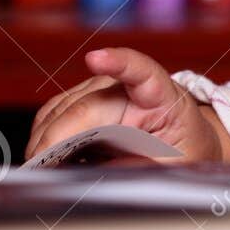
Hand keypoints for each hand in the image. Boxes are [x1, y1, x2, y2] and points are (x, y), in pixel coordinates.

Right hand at [25, 47, 229, 163]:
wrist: (186, 141)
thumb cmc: (186, 149)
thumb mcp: (179, 165)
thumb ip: (146, 168)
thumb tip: (102, 171)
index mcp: (163, 97)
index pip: (143, 72)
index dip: (119, 63)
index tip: (96, 58)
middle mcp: (128, 88)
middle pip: (84, 107)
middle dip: (56, 139)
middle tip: (43, 171)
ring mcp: (101, 90)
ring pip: (60, 110)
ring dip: (45, 141)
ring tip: (45, 170)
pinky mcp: (83, 101)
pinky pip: (53, 116)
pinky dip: (44, 139)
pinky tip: (48, 160)